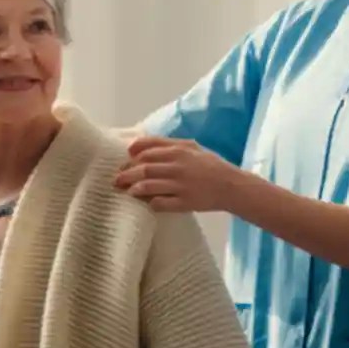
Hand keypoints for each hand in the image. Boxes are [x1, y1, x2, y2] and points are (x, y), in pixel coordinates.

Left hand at [115, 137, 240, 212]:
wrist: (231, 186)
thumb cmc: (210, 165)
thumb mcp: (192, 147)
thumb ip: (168, 144)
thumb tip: (140, 143)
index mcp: (179, 150)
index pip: (148, 149)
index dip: (132, 154)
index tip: (125, 158)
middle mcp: (177, 166)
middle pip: (144, 168)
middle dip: (127, 174)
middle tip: (117, 179)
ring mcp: (180, 186)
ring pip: (149, 186)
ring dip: (134, 189)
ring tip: (128, 191)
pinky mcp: (184, 203)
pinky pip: (160, 203)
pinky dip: (150, 203)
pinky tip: (146, 203)